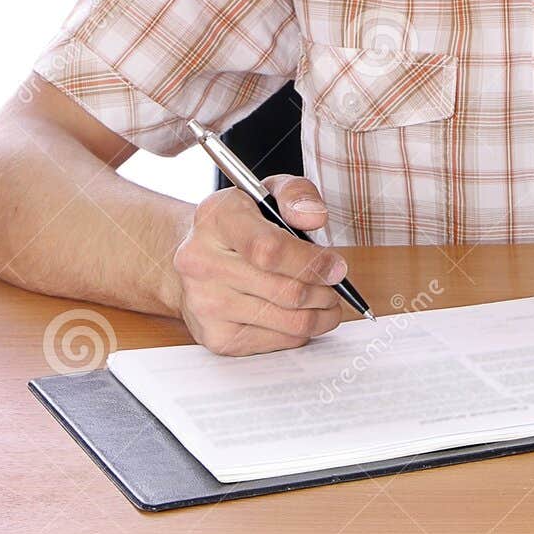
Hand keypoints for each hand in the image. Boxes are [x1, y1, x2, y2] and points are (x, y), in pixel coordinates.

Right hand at [171, 175, 349, 355]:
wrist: (197, 258)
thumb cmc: (242, 224)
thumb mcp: (267, 192)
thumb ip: (296, 194)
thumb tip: (315, 217)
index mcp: (217, 218)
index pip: (269, 249)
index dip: (312, 262)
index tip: (337, 267)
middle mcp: (201, 262)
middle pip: (285, 290)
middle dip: (324, 290)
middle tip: (336, 285)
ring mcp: (204, 303)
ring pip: (287, 320)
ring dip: (320, 314)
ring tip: (327, 300)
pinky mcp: (215, 336)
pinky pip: (277, 341)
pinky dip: (300, 332)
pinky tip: (301, 315)